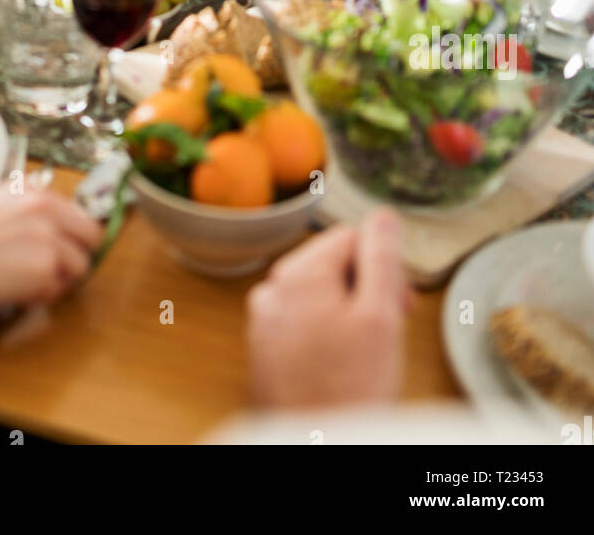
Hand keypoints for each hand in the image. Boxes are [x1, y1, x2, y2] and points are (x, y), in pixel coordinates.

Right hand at [0, 184, 102, 319]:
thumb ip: (19, 212)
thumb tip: (44, 228)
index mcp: (28, 190)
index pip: (76, 211)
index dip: (68, 235)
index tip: (60, 248)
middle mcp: (44, 206)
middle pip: (91, 235)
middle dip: (74, 255)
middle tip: (49, 271)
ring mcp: (49, 234)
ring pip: (81, 266)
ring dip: (58, 280)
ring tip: (23, 283)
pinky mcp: (47, 265)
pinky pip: (59, 289)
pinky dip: (42, 297)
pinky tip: (15, 292)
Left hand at [246, 209, 407, 408]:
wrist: (318, 448)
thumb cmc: (348, 391)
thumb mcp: (380, 316)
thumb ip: (382, 257)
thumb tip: (383, 215)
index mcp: (297, 273)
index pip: (350, 236)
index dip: (382, 265)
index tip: (398, 302)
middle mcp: (272, 290)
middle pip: (333, 264)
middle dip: (366, 290)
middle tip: (388, 329)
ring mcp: (265, 321)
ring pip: (321, 295)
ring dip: (349, 315)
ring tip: (366, 354)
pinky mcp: (265, 349)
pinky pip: (304, 323)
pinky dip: (328, 337)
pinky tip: (343, 368)